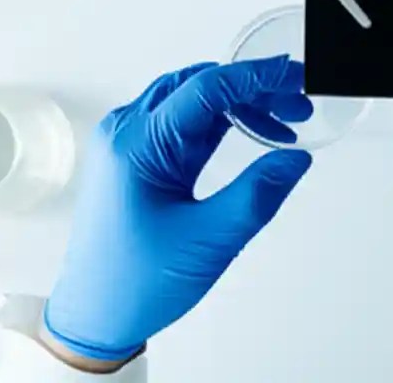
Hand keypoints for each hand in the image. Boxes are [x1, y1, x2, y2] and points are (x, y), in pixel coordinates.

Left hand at [43, 57, 313, 367]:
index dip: (256, 76)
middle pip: (199, 85)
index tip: (295, 75)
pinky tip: (257, 134)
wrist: (93, 318)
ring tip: (288, 119)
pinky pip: (186, 125)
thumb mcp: (208, 242)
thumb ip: (257, 195)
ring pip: (194, 102)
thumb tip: (297, 159)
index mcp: (136, 145)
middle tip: (299, 101)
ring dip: (241, 104)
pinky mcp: (139, 160)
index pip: (205, 88)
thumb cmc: (134, 284)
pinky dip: (224, 123)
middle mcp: (127, 134)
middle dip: (254, 87)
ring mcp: (130, 145)